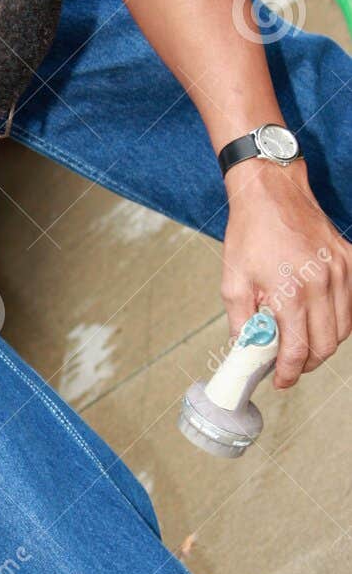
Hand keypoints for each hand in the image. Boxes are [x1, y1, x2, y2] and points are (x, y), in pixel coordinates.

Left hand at [221, 162, 351, 387]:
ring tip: (301, 342)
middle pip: (327, 346)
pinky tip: (316, 318)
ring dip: (324, 343)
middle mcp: (322, 283)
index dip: (289, 373)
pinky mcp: (350, 261)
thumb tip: (249, 351)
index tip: (280, 381)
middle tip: (289, 365)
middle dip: (307, 363)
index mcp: (290, 292)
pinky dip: (337, 319)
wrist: (272, 192)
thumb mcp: (233, 282)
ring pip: (343, 329)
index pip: (298, 351)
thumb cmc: (250, 234)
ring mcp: (341, 271)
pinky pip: (350, 304)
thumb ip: (241, 323)